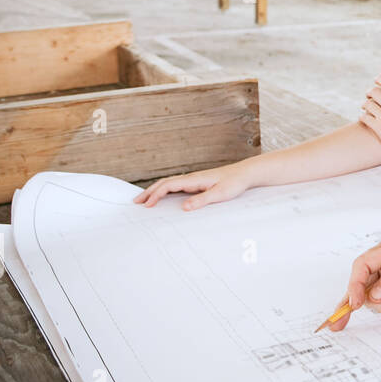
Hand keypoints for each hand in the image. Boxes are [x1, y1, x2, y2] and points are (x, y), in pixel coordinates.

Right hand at [133, 162, 252, 210]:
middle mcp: (191, 178)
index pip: (169, 186)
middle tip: (135, 202)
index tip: (147, 205)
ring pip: (169, 184)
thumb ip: (202, 200)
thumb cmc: (234, 182)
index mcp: (194, 179)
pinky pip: (176, 186)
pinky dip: (164, 191)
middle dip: (149, 192)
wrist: (245, 173)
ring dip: (155, 191)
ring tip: (144, 200)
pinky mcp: (197, 183)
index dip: (156, 195)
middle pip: (164, 183)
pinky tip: (163, 197)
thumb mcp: (220, 194)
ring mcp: (193, 180)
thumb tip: (184, 207)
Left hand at [358, 76, 380, 157]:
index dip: (379, 79)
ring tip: (365, 108)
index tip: (377, 80)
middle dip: (369, 92)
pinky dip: (361, 116)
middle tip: (369, 95)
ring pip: (366, 104)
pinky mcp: (377, 127)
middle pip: (374, 91)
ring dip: (364, 105)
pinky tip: (364, 118)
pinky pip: (363, 117)